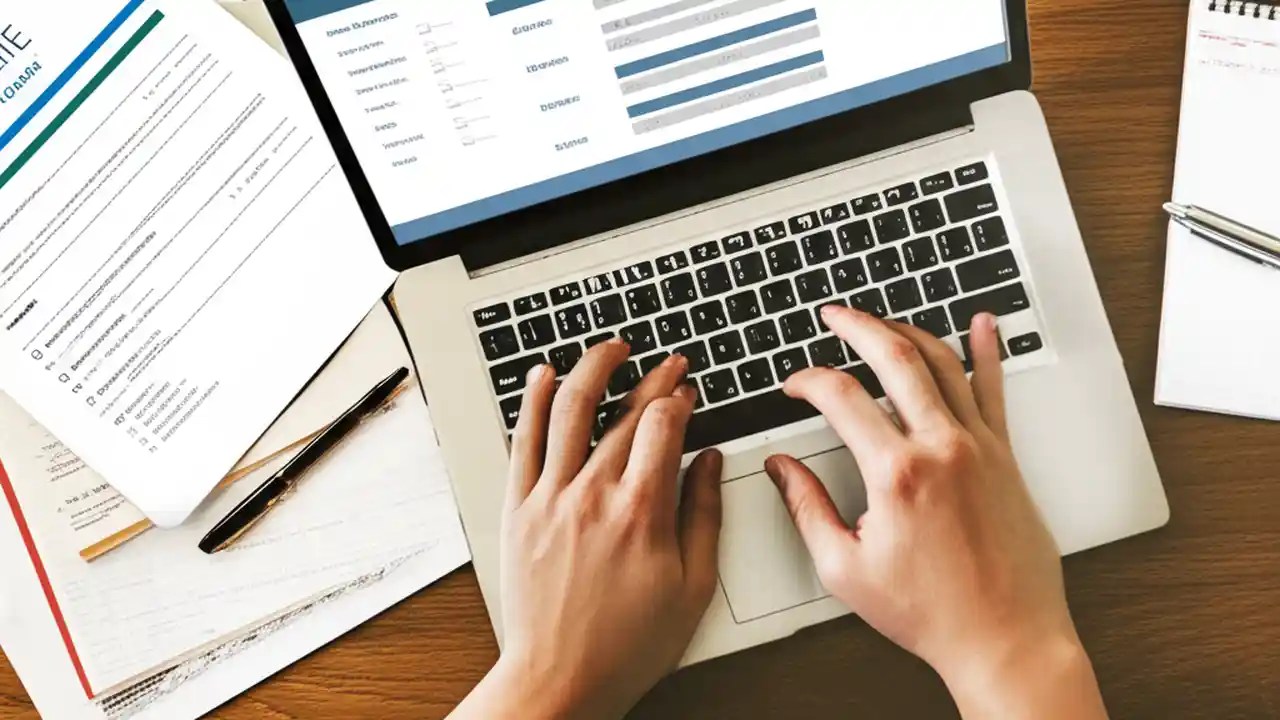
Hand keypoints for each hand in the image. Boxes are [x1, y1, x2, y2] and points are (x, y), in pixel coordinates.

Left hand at [451, 340, 722, 719]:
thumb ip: (704, 515)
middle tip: (668, 363)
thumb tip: (711, 462)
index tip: (688, 391)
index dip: (680, 398)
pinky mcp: (518, 508)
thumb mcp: (693, 587)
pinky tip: (543, 375)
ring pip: (570, 410)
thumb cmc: (627, 645)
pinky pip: (522, 440)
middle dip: (653, 378)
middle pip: (625, 413)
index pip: (663, 426)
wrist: (559, 679)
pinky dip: (532, 401)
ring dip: (593, 368)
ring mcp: (550, 498)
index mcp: (642, 513)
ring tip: (612, 347)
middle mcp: (593, 495)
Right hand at [767, 306, 1105, 718]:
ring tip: (883, 321)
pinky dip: (987, 351)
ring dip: (908, 331)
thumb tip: (782, 470)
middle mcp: (941, 448)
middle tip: (836, 315)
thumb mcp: (845, 569)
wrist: (1006, 638)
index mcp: (895, 473)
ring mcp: (979, 447)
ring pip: (943, 362)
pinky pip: (995, 388)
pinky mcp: (1005, 456)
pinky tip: (981, 325)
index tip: (796, 385)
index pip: (841, 397)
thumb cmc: (931, 613)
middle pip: (895, 357)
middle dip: (858, 325)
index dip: (808, 381)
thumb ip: (806, 509)